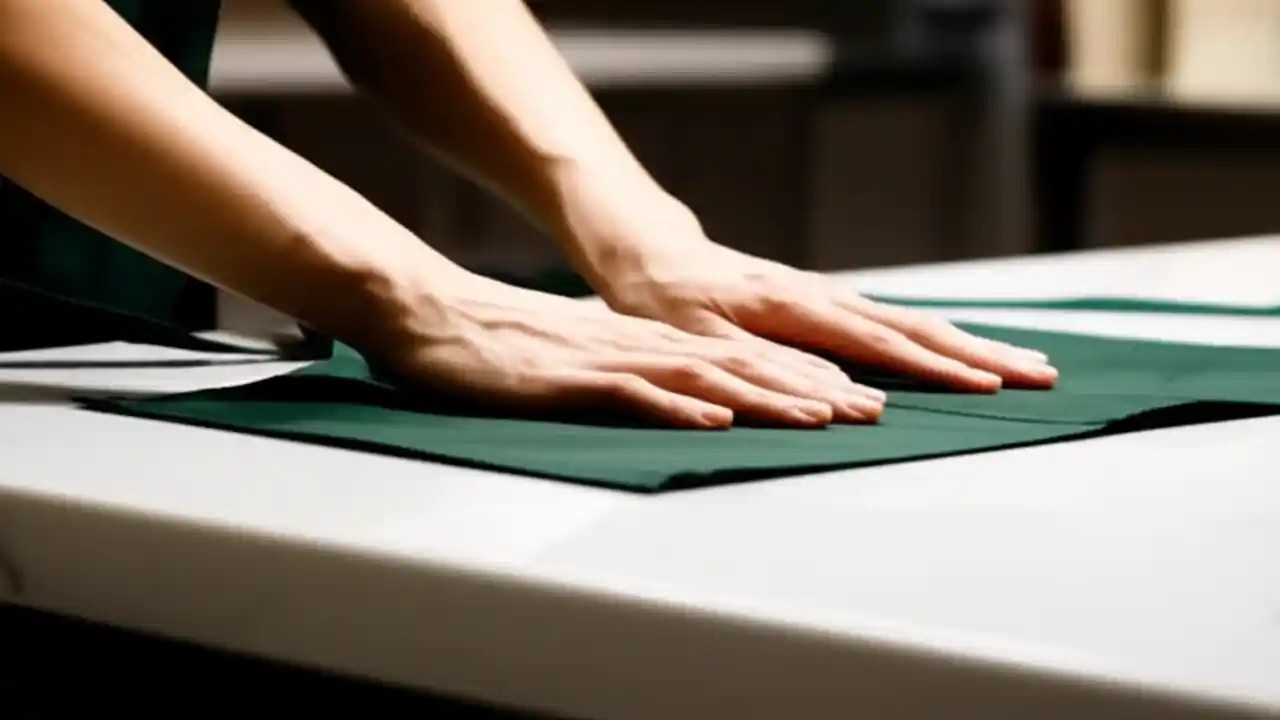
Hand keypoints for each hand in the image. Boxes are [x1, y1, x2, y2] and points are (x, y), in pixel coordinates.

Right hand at [371, 273, 886, 428]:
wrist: (436, 315)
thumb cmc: (506, 346)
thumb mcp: (584, 362)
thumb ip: (632, 378)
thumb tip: (680, 399)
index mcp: (649, 344)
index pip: (740, 362)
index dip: (800, 380)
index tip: (853, 399)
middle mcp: (642, 346)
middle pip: (739, 367)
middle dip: (808, 389)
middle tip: (868, 409)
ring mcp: (609, 359)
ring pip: (703, 378)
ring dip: (765, 397)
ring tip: (819, 415)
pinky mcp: (571, 378)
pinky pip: (634, 393)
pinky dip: (679, 407)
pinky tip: (716, 422)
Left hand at [594, 237, 1058, 392]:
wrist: (655, 257)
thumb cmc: (667, 303)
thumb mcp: (703, 342)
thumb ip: (769, 370)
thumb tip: (848, 400)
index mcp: (797, 308)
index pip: (882, 341)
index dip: (938, 366)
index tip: (990, 386)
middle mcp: (824, 297)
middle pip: (917, 327)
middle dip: (982, 354)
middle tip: (1044, 375)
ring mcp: (830, 298)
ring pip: (912, 322)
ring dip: (971, 344)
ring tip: (1027, 363)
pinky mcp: (827, 304)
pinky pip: (893, 322)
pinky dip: (937, 337)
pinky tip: (963, 352)